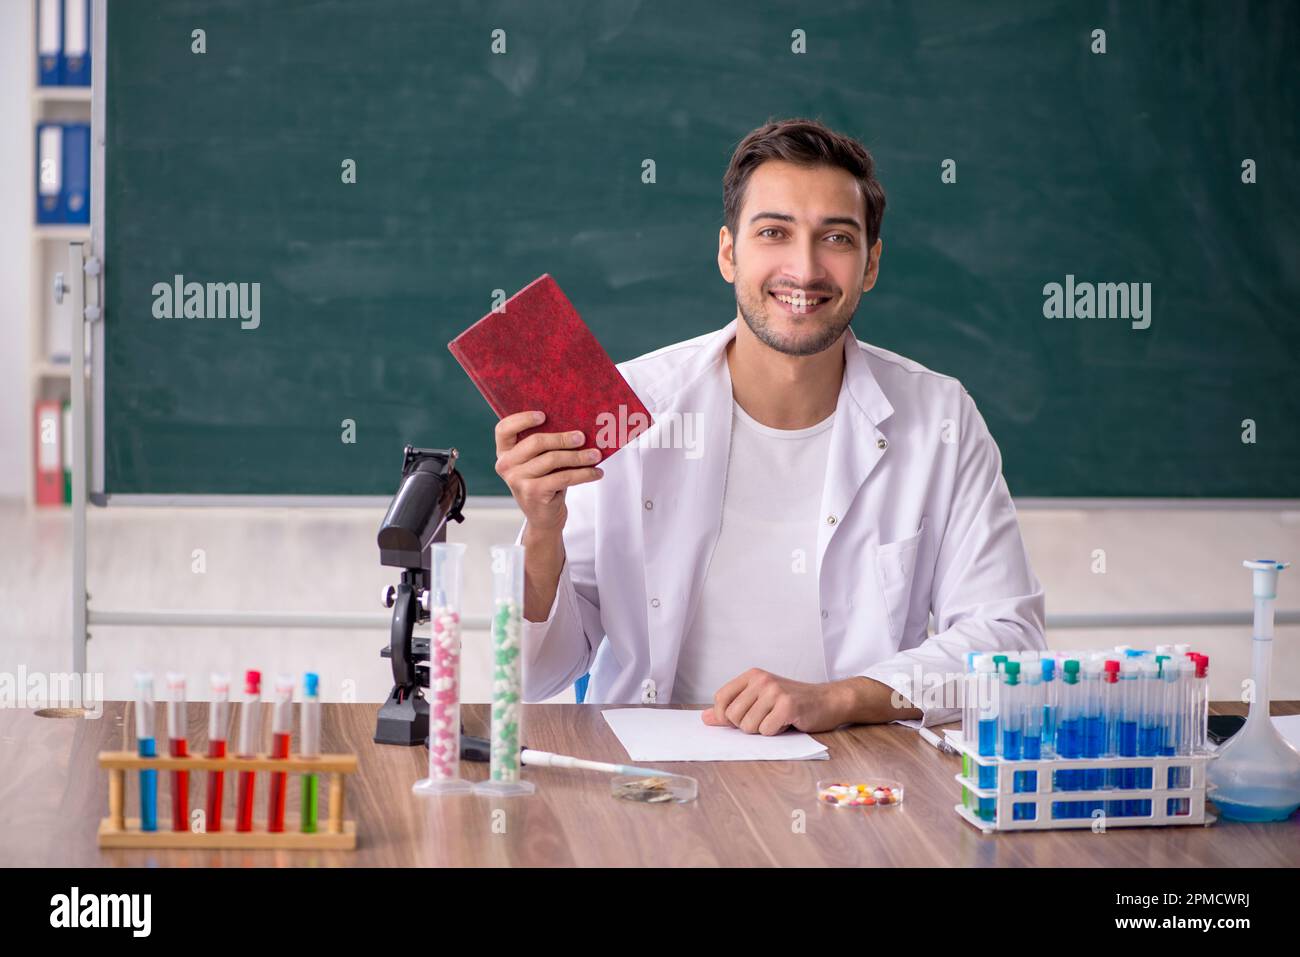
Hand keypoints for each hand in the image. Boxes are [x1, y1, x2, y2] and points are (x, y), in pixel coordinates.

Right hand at [494, 410, 603, 534]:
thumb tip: (577, 427)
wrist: (544, 518)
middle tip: (582, 437)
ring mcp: (517, 480)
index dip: (522, 419)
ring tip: (596, 455)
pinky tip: (596, 473)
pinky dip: (583, 474)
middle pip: (536, 442)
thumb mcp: (540, 461)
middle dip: (563, 438)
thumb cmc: (545, 482)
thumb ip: (546, 445)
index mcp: (504, 452)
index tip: (544, 415)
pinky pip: (563, 477)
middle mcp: (505, 465)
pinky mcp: (533, 493)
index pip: (504, 428)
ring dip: (579, 456)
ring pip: (553, 459)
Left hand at [701, 668, 847, 734]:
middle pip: (732, 716)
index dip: (723, 716)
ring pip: (748, 726)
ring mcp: (775, 691)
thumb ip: (732, 708)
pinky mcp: (788, 706)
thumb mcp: (760, 700)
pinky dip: (776, 732)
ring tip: (776, 719)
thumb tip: (705, 719)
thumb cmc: (792, 702)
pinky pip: (766, 730)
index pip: (720, 699)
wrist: (828, 700)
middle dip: (746, 726)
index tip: (737, 721)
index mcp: (751, 676)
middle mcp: (761, 680)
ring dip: (762, 730)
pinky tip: (787, 722)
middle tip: (765, 719)